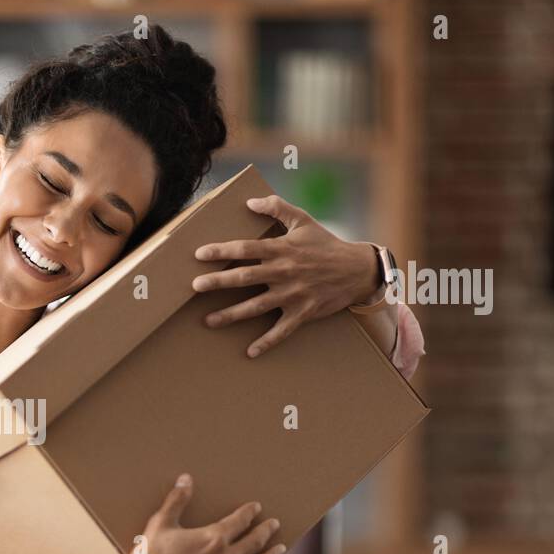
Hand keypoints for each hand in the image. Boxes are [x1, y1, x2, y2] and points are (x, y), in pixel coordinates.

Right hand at [115, 474, 286, 553]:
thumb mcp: (160, 523)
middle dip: (266, 531)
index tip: (257, 508)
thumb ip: (177, 500)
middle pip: (255, 543)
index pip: (240, 521)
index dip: (250, 512)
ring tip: (279, 550)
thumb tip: (186, 479)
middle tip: (275, 525)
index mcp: (213, 539)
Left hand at [191, 194, 382, 358]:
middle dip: (218, 282)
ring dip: (232, 315)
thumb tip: (250, 201)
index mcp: (282, 249)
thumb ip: (278, 207)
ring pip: (257, 306)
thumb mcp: (304, 221)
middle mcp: (284, 272)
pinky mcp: (303, 312)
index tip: (199, 254)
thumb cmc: (326, 244)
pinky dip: (267, 342)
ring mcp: (293, 294)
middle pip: (246, 277)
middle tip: (195, 286)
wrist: (357, 269)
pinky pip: (282, 331)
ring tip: (208, 321)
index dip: (222, 250)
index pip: (246, 248)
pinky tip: (250, 352)